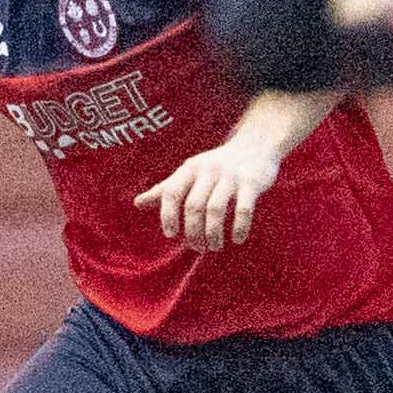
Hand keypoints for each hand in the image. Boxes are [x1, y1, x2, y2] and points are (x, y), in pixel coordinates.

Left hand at [138, 135, 285, 251]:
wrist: (256, 145)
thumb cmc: (216, 166)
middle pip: (193, 206)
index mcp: (190, 169)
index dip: (167, 215)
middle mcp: (209, 171)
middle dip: (193, 232)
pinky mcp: (252, 182)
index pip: (171, 192)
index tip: (170, 234)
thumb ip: (166, 189)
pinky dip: (239, 227)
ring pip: (216, 209)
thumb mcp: (189, 172)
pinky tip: (237, 239)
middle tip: (197, 247)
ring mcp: (231, 176)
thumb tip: (136, 203)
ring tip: (214, 247)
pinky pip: (244, 209)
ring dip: (213, 233)